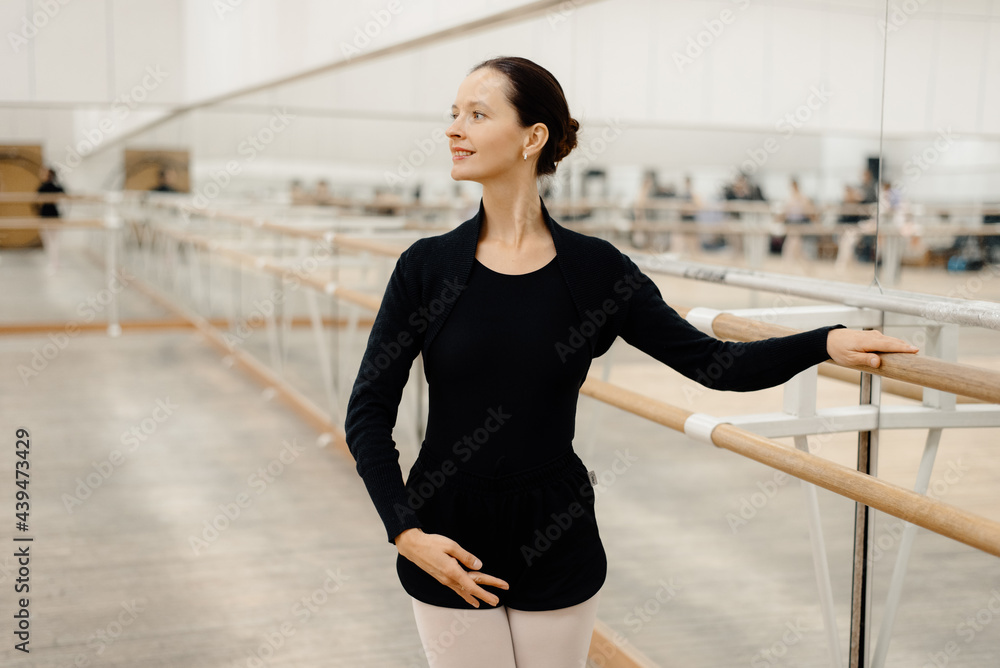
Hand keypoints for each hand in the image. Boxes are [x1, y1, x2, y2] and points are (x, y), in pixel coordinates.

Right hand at [394, 528, 508, 607]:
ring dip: (474, 597)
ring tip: (481, 604)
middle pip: (470, 589)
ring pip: (462, 591)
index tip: (495, 599)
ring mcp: (444, 580)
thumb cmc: (432, 543)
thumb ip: (466, 556)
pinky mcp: (441, 578)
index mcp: (452, 571)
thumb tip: (479, 565)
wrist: (413, 546)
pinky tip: (466, 596)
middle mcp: (448, 579)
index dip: (485, 593)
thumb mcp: (451, 545)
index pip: (473, 586)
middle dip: (484, 595)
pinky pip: (455, 588)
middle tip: (497, 601)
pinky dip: (464, 594)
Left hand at [826, 328, 918, 367]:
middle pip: (893, 342)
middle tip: (918, 354)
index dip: (903, 348)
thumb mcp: (850, 358)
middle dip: (906, 347)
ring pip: (890, 341)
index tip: (915, 351)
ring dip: (901, 345)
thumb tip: (878, 361)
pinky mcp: (872, 337)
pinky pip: (886, 340)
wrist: (829, 339)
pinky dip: (894, 344)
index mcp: (868, 342)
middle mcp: (873, 336)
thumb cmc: (838, 350)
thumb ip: (865, 359)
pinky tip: (900, 349)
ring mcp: (873, 335)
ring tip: (913, 352)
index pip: (889, 345)